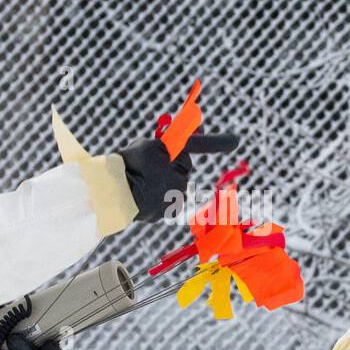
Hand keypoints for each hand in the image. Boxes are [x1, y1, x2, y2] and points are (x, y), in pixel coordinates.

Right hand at [116, 132, 239, 221]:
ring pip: (176, 187)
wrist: (113, 194)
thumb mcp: (147, 146)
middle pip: (182, 169)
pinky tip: (147, 197)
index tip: (236, 140)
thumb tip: (178, 143)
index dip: (217, 142)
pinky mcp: (171, 210)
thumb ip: (164, 145)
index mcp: (172, 155)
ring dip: (165, 185)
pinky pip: (171, 202)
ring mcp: (176, 195)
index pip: (197, 145)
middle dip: (171, 168)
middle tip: (149, 169)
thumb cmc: (126, 166)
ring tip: (144, 185)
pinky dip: (162, 200)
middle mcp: (179, 175)